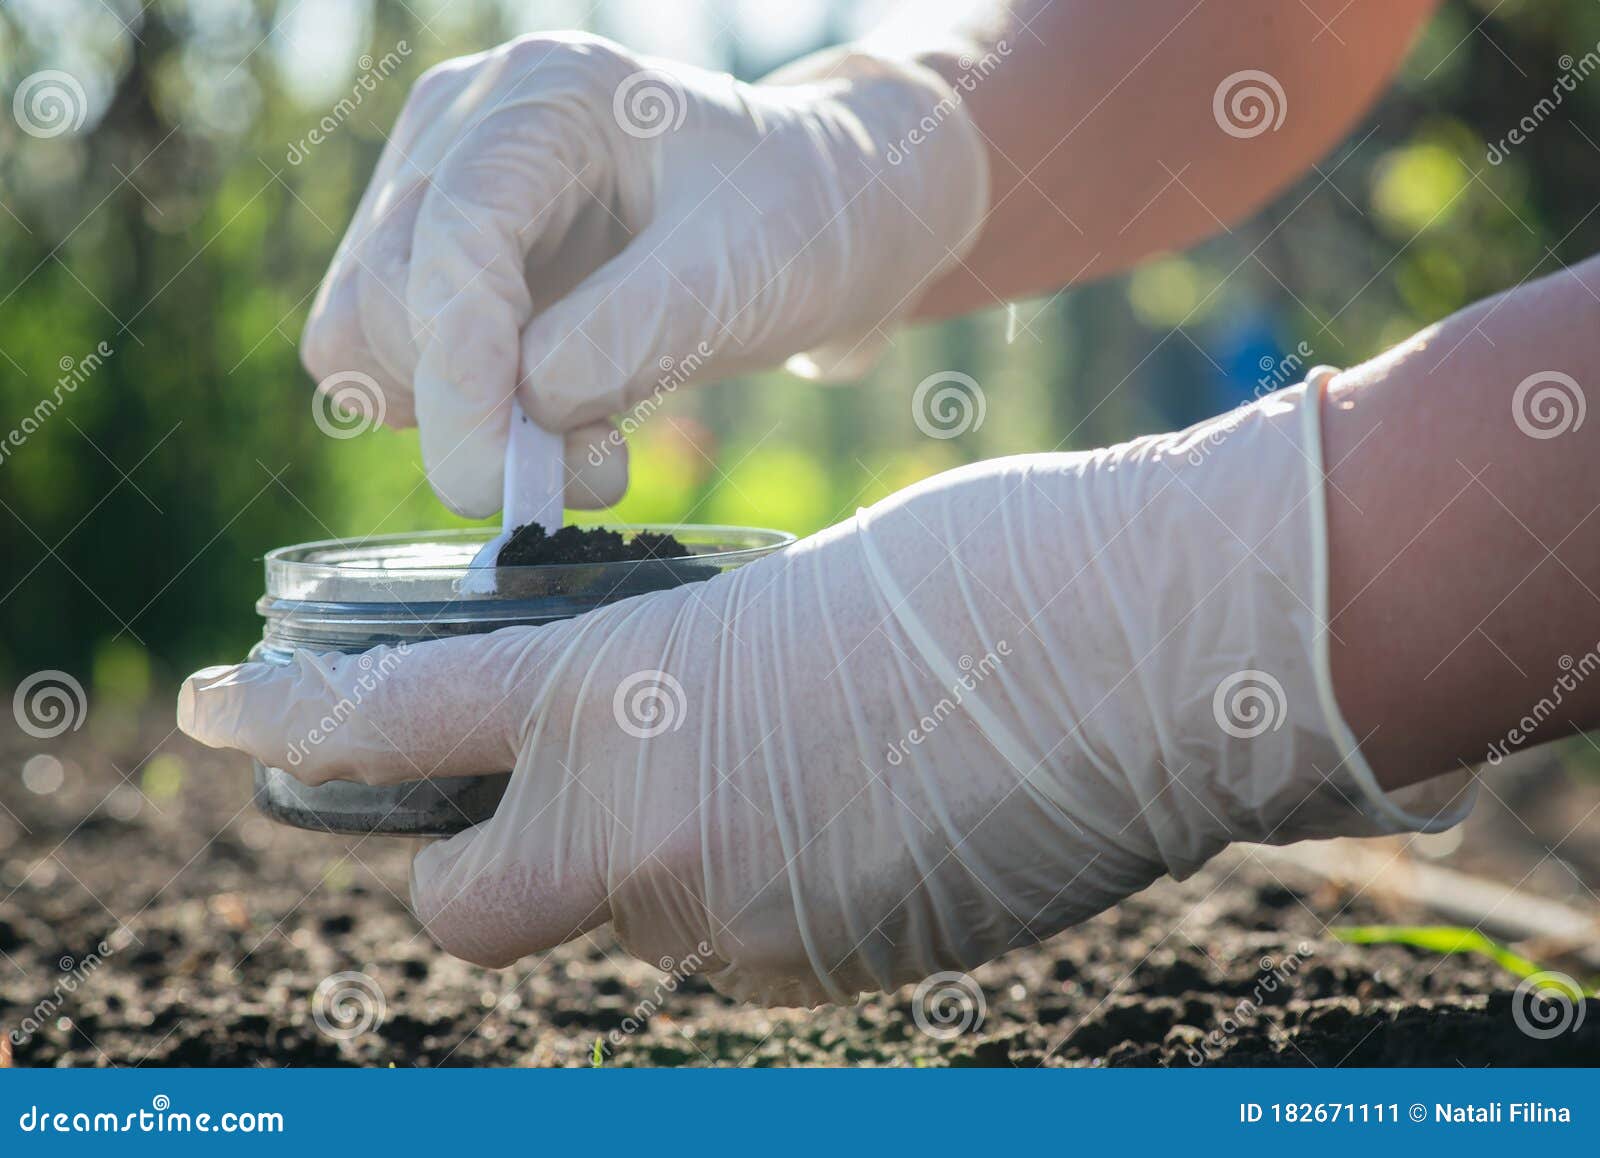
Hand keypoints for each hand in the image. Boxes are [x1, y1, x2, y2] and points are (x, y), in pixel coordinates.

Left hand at [179, 377, 1464, 1004]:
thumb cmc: (973, 572)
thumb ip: (664, 690)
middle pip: (462, 912)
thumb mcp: (769, 603)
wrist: (1153, 657)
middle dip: (466, 868)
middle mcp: (646, 841)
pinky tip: (845, 822)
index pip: (386, 727)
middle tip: (518, 807)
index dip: (279, 719)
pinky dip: (748, 900)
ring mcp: (735, 933)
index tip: (211, 707)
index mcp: (617, 698)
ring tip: (772, 769)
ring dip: (651, 871)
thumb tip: (625, 757)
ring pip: (623, 929)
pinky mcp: (825, 981)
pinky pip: (731, 955)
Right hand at [299, 32, 988, 516]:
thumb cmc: (799, 224)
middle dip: (472, 414)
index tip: (502, 482)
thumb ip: (626, 338)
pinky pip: (386, 364)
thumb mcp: (740, 277)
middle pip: (386, 298)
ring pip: (363, 340)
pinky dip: (454, 417)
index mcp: (546, 97)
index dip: (460, 375)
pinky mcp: (442, 263)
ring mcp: (440, 191)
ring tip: (587, 440)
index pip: (451, 237)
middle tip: (600, 466)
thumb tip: (520, 411)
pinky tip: (551, 419)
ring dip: (457, 422)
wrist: (820, 218)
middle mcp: (466, 128)